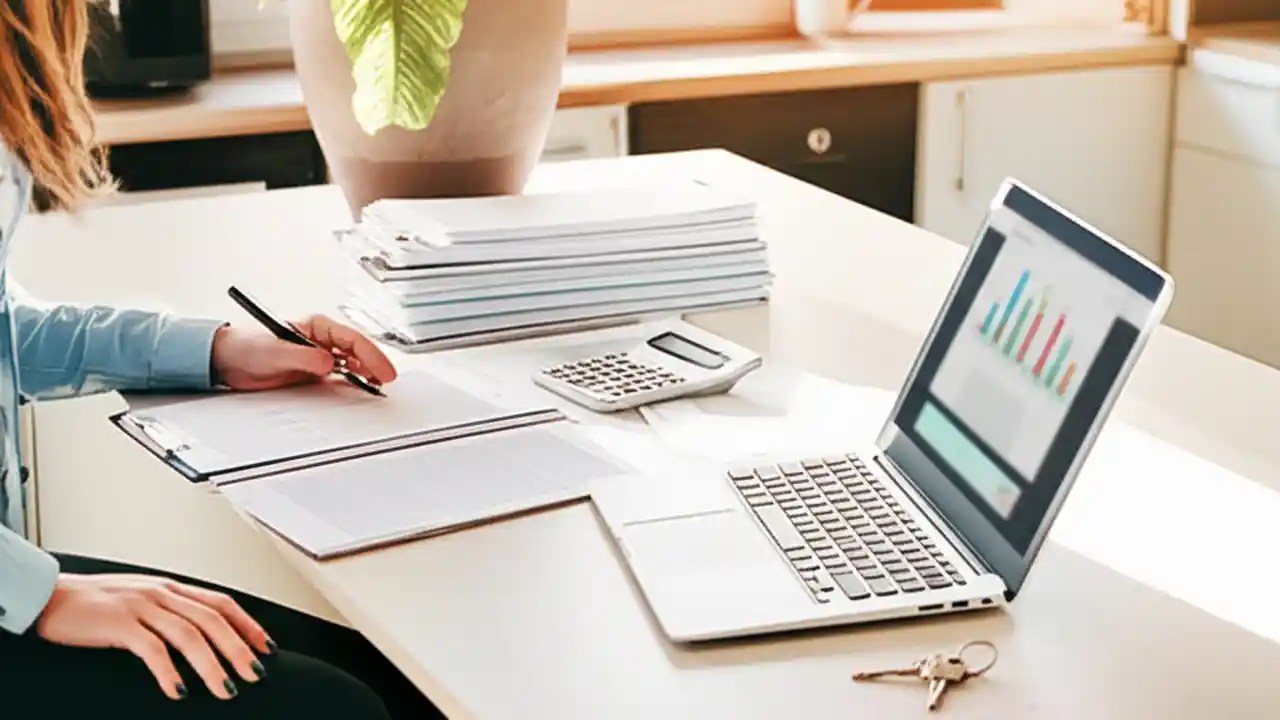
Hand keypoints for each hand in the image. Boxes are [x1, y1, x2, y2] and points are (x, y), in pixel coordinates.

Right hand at [36, 574, 275, 699]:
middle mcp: (162, 593)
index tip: (265, 648)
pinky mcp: (118, 623)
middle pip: (212, 620)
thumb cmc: (96, 602)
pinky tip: (178, 690)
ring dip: (212, 665)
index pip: (221, 603)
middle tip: (255, 674)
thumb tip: (201, 634)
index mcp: (171, 588)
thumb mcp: (142, 599)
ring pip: (189, 635)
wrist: (51, 595)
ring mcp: (141, 606)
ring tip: (225, 688)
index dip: (247, 625)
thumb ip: (170, 611)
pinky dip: (168, 671)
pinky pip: (151, 649)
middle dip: (238, 649)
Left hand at [211, 314, 397, 390]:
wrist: (229, 361)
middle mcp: (321, 340)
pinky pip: (340, 377)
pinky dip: (353, 383)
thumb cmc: (247, 345)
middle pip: (357, 351)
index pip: (352, 339)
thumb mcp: (275, 351)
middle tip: (388, 380)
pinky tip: (361, 390)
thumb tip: (329, 362)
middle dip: (375, 364)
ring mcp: (319, 356)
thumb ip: (303, 356)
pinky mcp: (313, 373)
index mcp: (316, 326)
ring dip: (367, 373)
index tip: (381, 369)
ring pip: (352, 364)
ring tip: (379, 386)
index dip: (370, 354)